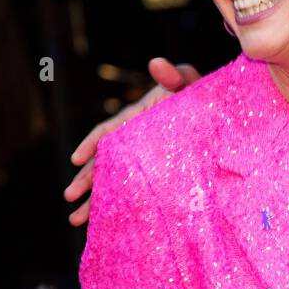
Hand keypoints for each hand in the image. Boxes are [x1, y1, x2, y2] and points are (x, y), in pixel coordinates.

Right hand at [64, 58, 200, 225]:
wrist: (220, 116)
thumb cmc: (200, 95)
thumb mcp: (189, 83)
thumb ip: (174, 75)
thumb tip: (155, 62)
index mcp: (135, 118)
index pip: (108, 130)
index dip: (91, 144)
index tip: (76, 159)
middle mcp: (132, 141)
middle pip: (103, 162)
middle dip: (84, 179)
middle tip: (68, 197)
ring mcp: (141, 161)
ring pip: (112, 181)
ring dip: (93, 201)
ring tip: (75, 221)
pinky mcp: (154, 177)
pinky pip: (133, 193)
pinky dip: (118, 208)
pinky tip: (106, 226)